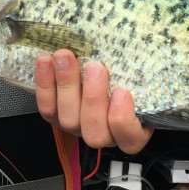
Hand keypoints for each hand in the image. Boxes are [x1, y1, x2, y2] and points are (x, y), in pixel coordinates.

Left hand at [34, 49, 152, 153]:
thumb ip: (144, 74)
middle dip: (93, 98)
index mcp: (132, 131)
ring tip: (65, 57)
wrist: (105, 71)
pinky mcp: (56, 116)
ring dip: (66, 86)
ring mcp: (78, 127)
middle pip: (95, 132)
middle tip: (94, 67)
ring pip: (68, 121)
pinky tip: (46, 61)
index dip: (123, 120)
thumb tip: (142, 50)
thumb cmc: (132, 76)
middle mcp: (104, 134)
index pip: (130, 139)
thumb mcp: (143, 77)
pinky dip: (45, 85)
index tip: (121, 92)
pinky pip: (47, 108)